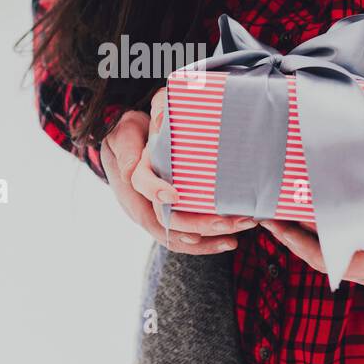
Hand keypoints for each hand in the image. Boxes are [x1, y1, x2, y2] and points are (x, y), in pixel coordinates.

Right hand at [101, 88, 254, 254]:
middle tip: (230, 222)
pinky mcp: (171, 216)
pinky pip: (187, 237)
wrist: (126, 148)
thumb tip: (157, 122)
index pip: (140, 185)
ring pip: (179, 236)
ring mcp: (156, 212)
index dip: (156, 191)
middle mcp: (142, 202)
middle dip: (199, 225)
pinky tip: (232, 241)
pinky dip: (209, 242)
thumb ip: (138, 136)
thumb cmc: (128, 135)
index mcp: (131, 177)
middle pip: (167, 223)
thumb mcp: (125, 132)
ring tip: (238, 236)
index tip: (175, 194)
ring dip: (209, 239)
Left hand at [259, 171, 363, 288]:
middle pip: (323, 260)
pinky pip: (326, 248)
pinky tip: (289, 215)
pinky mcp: (359, 256)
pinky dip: (305, 233)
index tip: (291, 215)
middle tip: (267, 214)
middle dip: (292, 238)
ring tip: (270, 213)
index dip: (313, 238)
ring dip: (293, 236)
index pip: (342, 256)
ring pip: (320, 255)